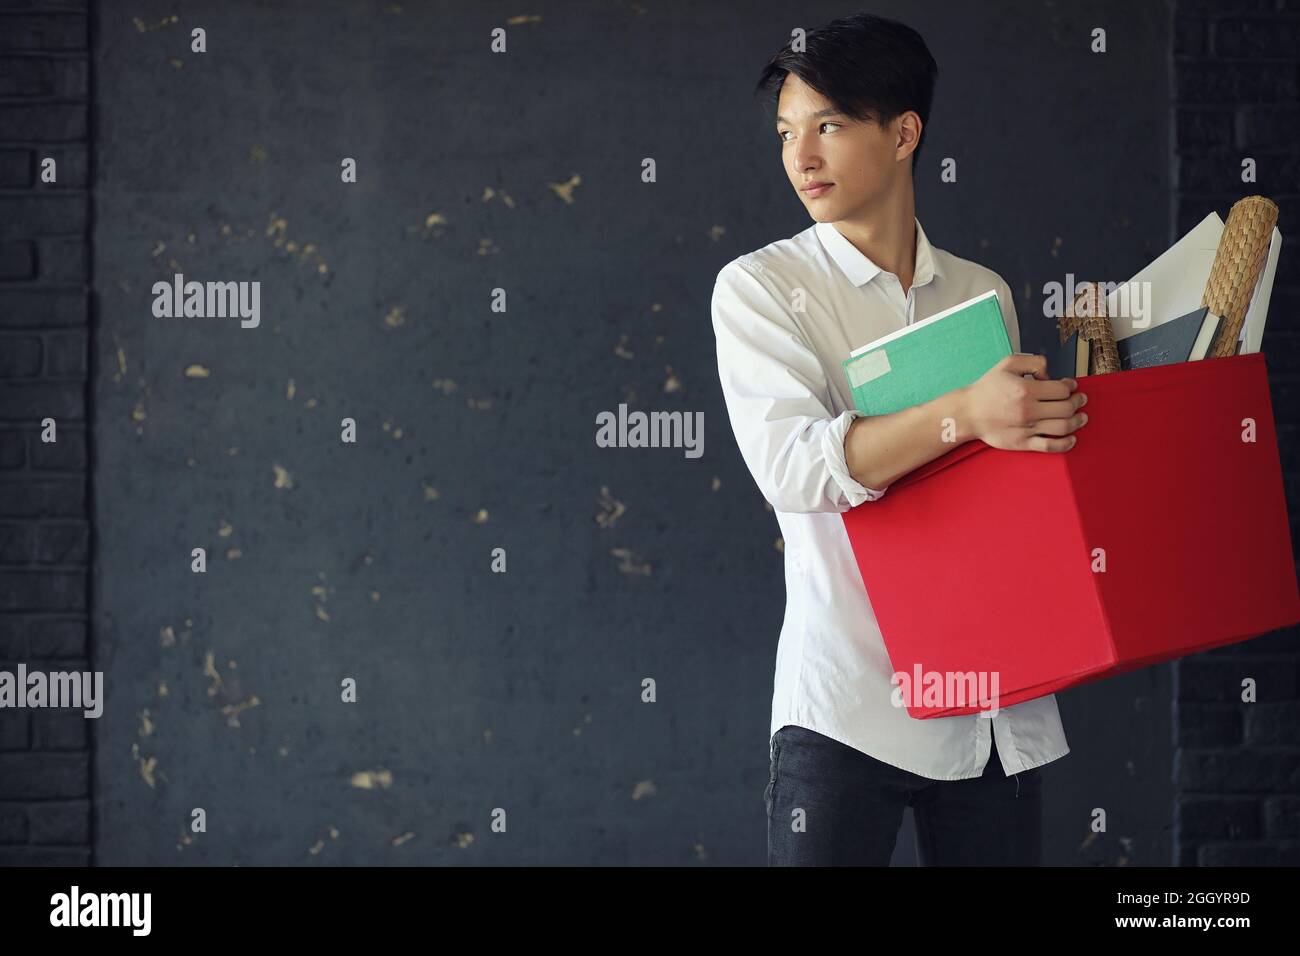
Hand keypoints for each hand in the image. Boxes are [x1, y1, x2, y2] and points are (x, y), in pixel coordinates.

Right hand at [960, 353, 1087, 451]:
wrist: (967, 413)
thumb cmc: (987, 388)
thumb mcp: (1007, 364)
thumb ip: (1033, 362)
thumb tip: (1050, 374)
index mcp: (1025, 389)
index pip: (1062, 389)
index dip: (1071, 387)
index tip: (1071, 386)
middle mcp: (1028, 410)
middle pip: (1066, 408)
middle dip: (1078, 402)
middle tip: (1080, 400)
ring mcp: (1026, 428)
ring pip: (1063, 427)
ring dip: (1078, 421)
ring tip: (1082, 418)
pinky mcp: (1022, 443)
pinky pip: (1050, 446)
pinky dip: (1066, 443)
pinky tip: (1072, 438)